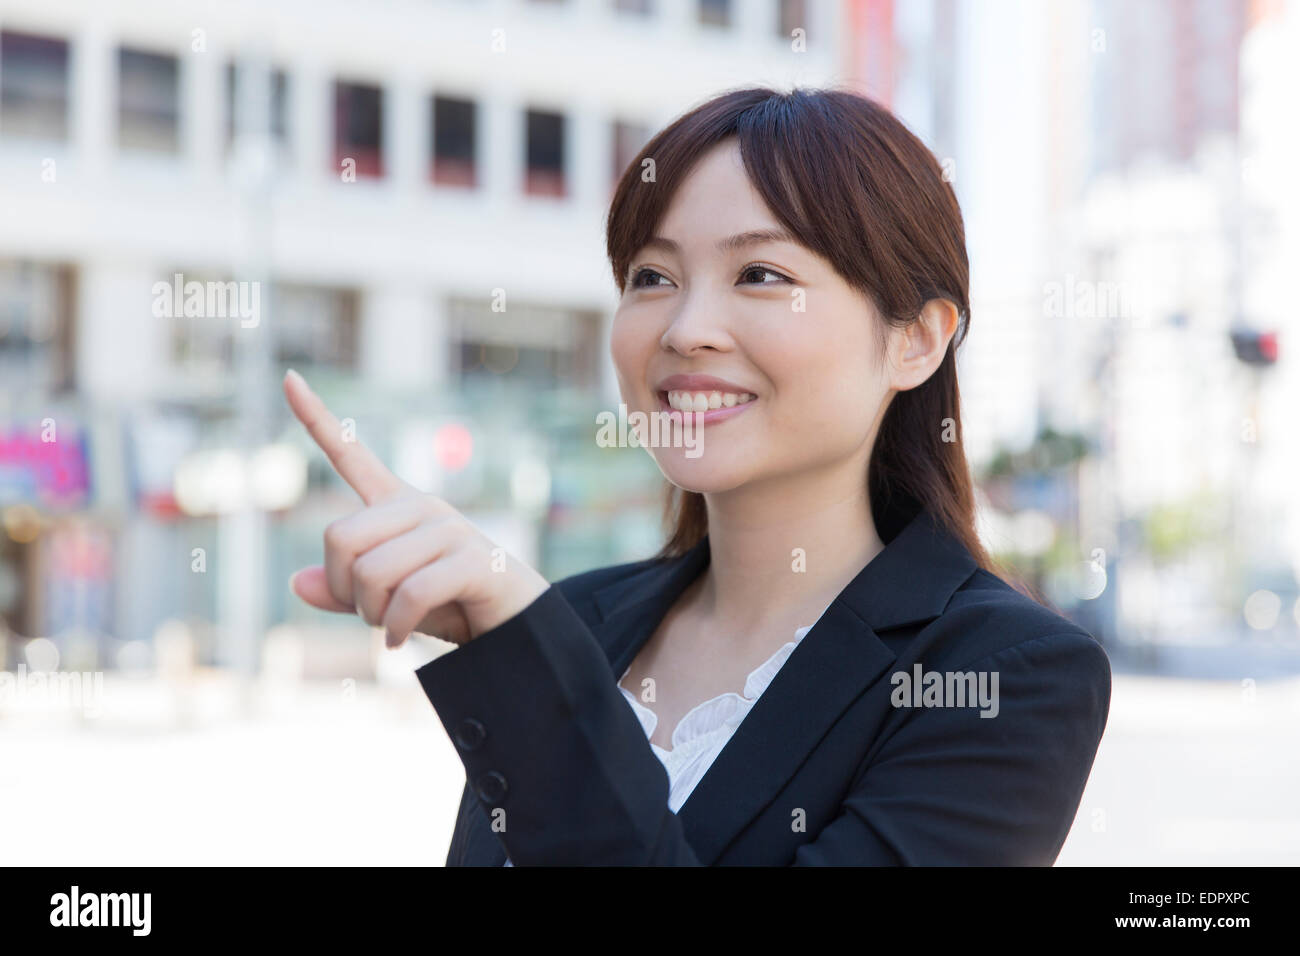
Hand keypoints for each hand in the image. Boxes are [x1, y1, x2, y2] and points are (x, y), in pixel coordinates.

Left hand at [283, 369, 550, 646]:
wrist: (516, 627)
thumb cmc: (450, 607)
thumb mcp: (386, 602)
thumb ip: (344, 593)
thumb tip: (297, 583)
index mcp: (398, 506)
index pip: (351, 455)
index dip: (317, 419)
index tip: (289, 378)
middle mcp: (420, 507)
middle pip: (338, 537)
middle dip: (343, 590)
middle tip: (370, 614)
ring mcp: (449, 529)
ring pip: (370, 573)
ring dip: (372, 615)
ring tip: (394, 627)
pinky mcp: (472, 559)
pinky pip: (409, 596)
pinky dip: (395, 628)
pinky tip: (400, 641)